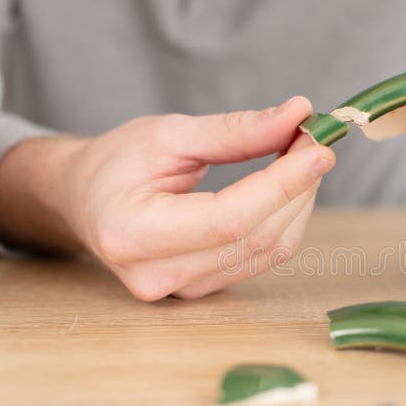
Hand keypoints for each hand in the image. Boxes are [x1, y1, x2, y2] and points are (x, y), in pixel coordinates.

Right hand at [0, 97, 334, 299]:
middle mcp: (156, 275)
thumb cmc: (116, 163)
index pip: (229, 219)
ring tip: (302, 158)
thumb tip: (296, 115)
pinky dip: (285, 220)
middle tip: (315, 140)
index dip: (282, 184)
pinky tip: (287, 188)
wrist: (86, 200)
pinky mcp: (203, 290)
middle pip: (255, 237)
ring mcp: (181, 290)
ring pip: (268, 251)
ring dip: (297, 202)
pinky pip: (262, 259)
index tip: (319, 148)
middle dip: (297, 186)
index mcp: (133, 234)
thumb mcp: (167, 134)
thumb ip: (232, 131)